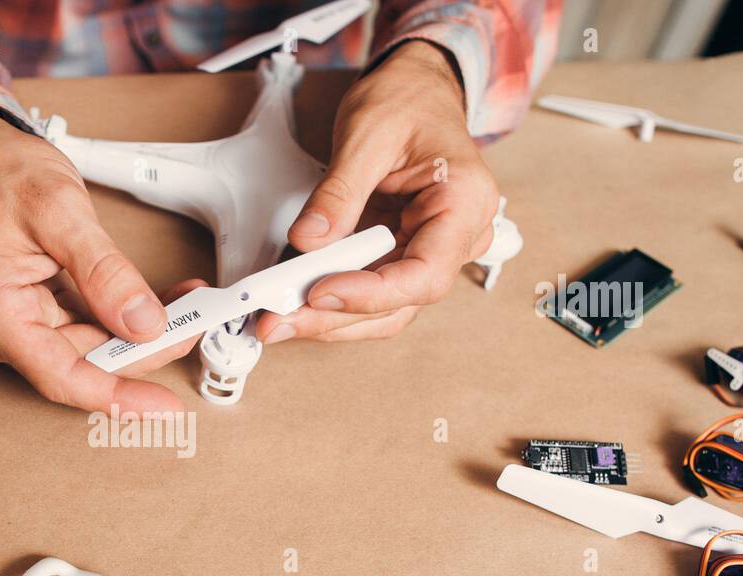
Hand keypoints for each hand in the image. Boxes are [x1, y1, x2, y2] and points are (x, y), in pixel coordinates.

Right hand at [0, 107, 196, 412]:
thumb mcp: (58, 212)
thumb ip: (103, 272)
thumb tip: (144, 322)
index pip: (61, 376)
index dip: (117, 396)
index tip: (163, 406)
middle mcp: (3, 329)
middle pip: (86, 362)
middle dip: (146, 349)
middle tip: (196, 326)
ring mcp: (22, 321)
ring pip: (94, 345)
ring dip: (144, 330)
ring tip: (190, 305)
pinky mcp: (39, 309)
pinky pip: (90, 324)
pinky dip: (127, 313)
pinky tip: (164, 300)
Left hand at [264, 40, 499, 344]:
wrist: (416, 88)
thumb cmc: (407, 101)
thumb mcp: (368, 134)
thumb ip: (339, 191)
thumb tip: (309, 239)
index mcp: (465, 203)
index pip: (426, 273)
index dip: (372, 294)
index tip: (320, 292)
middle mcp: (456, 237)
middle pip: (400, 301)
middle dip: (336, 316)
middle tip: (278, 320)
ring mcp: (428, 251)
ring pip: (383, 309)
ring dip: (329, 320)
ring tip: (278, 319)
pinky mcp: (399, 256)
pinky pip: (369, 294)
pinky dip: (331, 303)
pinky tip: (294, 304)